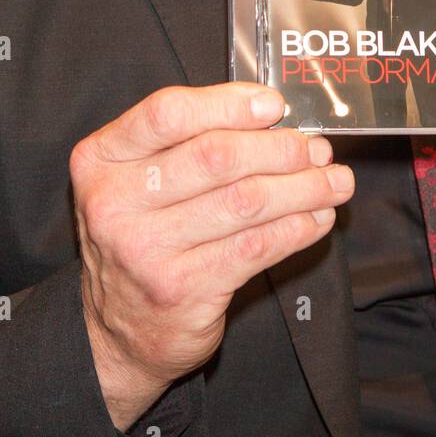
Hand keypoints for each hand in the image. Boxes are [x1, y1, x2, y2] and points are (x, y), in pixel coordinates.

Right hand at [70, 83, 352, 431]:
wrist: (116, 332)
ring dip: (302, 187)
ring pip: (245, 201)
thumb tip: (273, 118)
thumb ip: (188, 142)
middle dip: (280, 149)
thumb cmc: (142, 237)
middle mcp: (114, 202)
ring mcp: (146, 249)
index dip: (228, 104)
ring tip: (334, 181)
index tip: (274, 106)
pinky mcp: (182, 289)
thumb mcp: (139, 180)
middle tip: (317, 151)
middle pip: (216, 156)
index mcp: (101, 159)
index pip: (168, 113)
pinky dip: (297, 227)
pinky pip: (256, 246)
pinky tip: (317, 218)